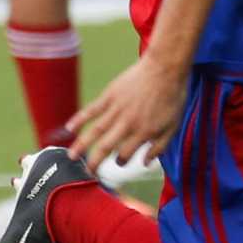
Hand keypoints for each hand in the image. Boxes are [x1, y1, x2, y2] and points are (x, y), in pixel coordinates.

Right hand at [69, 53, 186, 172]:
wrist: (166, 69)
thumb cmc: (172, 97)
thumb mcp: (173, 126)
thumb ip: (159, 147)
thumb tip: (146, 163)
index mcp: (143, 133)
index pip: (125, 155)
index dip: (121, 162)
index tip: (120, 163)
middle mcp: (127, 124)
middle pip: (106, 148)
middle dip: (94, 162)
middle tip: (87, 173)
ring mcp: (116, 109)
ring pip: (94, 131)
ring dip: (81, 145)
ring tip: (70, 156)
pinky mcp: (109, 95)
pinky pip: (91, 109)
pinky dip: (79, 119)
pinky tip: (69, 128)